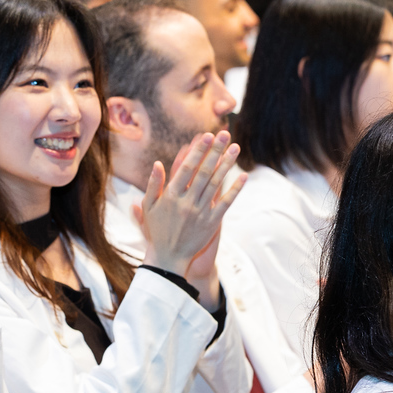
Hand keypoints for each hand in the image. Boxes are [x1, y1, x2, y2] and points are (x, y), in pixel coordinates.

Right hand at [135, 131, 245, 288]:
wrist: (169, 257)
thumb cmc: (157, 230)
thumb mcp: (149, 207)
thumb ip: (153, 185)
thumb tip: (157, 163)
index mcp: (171, 195)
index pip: (187, 168)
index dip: (198, 151)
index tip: (206, 136)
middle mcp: (187, 202)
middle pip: (205, 172)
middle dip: (216, 151)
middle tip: (225, 134)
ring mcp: (201, 212)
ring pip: (216, 184)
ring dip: (227, 165)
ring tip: (236, 148)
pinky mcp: (212, 223)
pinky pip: (226, 203)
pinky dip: (235, 190)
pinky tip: (243, 176)